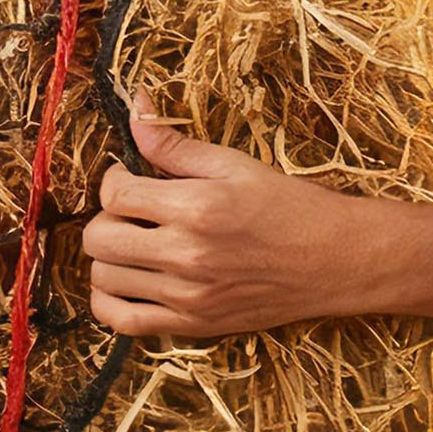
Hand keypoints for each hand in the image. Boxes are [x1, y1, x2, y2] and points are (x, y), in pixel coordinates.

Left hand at [82, 89, 392, 338]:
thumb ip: (175, 145)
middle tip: (132, 207)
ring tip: (136, 239)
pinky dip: (109, 301)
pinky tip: (127, 279)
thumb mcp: (234, 164)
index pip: (115, 194)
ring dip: (110, 254)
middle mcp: (185, 256)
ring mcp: (186, 297)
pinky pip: (122, 322)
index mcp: (196, 208)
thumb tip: (136, 105)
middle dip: (107, 216)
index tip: (128, 173)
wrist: (333, 259)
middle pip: (99, 239)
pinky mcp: (192, 326)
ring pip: (104, 279)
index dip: (113, 178)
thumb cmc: (289, 204)